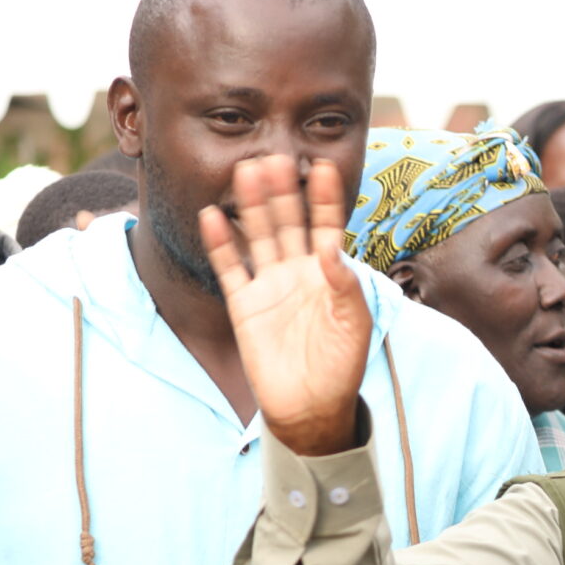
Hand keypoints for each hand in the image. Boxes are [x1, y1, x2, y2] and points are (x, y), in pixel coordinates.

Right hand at [201, 155, 373, 457]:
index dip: (325, 199)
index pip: (327, 226)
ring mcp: (269, 285)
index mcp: (329, 272)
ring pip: (259, 235)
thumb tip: (331, 250)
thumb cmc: (341, 366)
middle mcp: (298, 271)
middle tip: (273, 158)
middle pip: (289, 221)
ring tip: (245, 172)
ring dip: (252, 206)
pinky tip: (211, 215)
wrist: (310, 406)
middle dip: (283, 191)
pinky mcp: (244, 303)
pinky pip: (230, 267)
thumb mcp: (353, 325)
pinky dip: (220, 243)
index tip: (322, 167)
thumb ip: (345, 286)